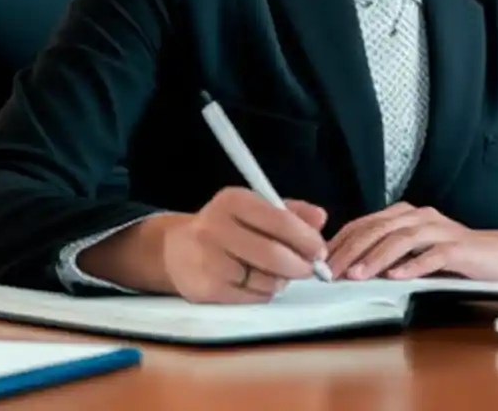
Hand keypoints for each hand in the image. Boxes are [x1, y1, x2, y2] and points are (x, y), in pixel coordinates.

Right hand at [160, 187, 328, 302]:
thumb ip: (292, 212)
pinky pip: (250, 297)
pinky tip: (257, 283)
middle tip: (310, 269)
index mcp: (233, 201)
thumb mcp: (257, 209)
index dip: (307, 239)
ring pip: (264, 280)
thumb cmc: (229, 227)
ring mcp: (206, 260)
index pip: (280, 220)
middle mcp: (215, 227)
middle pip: (273, 254)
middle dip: (300, 265)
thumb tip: (321, 219)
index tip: (321, 251)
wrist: (176, 250)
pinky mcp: (203, 289)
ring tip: (278, 274)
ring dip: (281, 281)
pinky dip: (263, 293)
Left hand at [326, 202, 497, 282]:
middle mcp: (421, 217)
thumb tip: (347, 268)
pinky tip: (397, 277)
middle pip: (379, 228)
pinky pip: (434, 255)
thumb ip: (387, 253)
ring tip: (357, 275)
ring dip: (376, 257)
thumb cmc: (452, 255)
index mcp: (406, 215)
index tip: (321, 261)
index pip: (365, 223)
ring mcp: (441, 230)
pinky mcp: (459, 248)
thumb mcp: (413, 251)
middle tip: (331, 272)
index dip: (341, 241)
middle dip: (351, 250)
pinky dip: (414, 265)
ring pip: (402, 239)